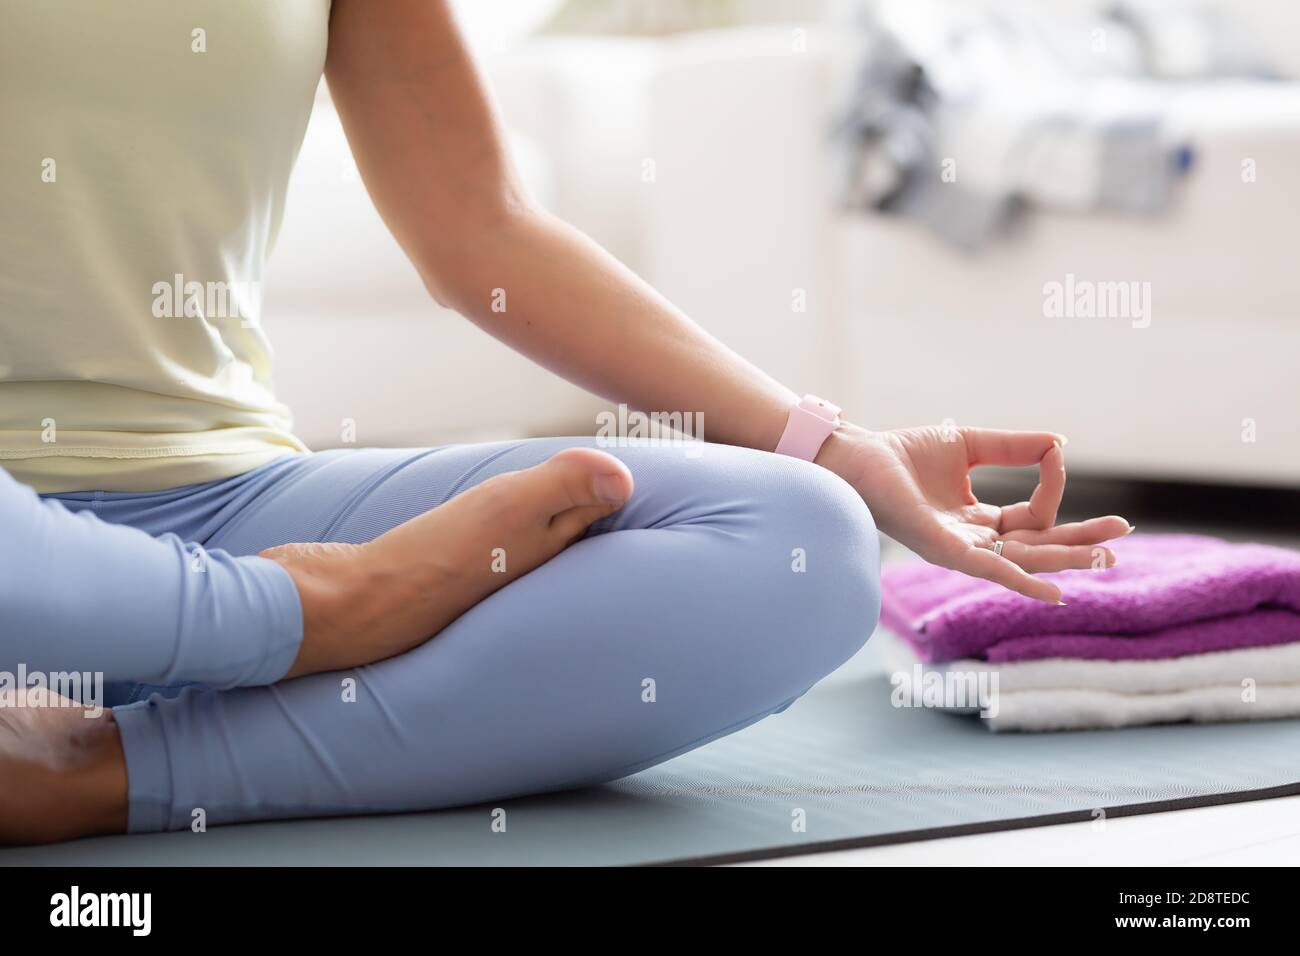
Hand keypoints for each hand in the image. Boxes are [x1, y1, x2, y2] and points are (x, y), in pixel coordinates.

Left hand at [818, 423, 1131, 602]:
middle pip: (1038, 547)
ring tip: (1106, 557)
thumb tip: (1059, 444)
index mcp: (979, 520)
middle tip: (1122, 534)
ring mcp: (961, 550)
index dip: (1051, 488)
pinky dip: (1023, 581)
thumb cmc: (903, 454)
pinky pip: (990, 570)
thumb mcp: (970, 444)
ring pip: (1023, 560)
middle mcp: (974, 541)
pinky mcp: (945, 550)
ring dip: (1065, 559)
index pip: (1034, 515)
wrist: (858, 458)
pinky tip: (1054, 592)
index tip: (1058, 456)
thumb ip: (1014, 447)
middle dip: (1081, 542)